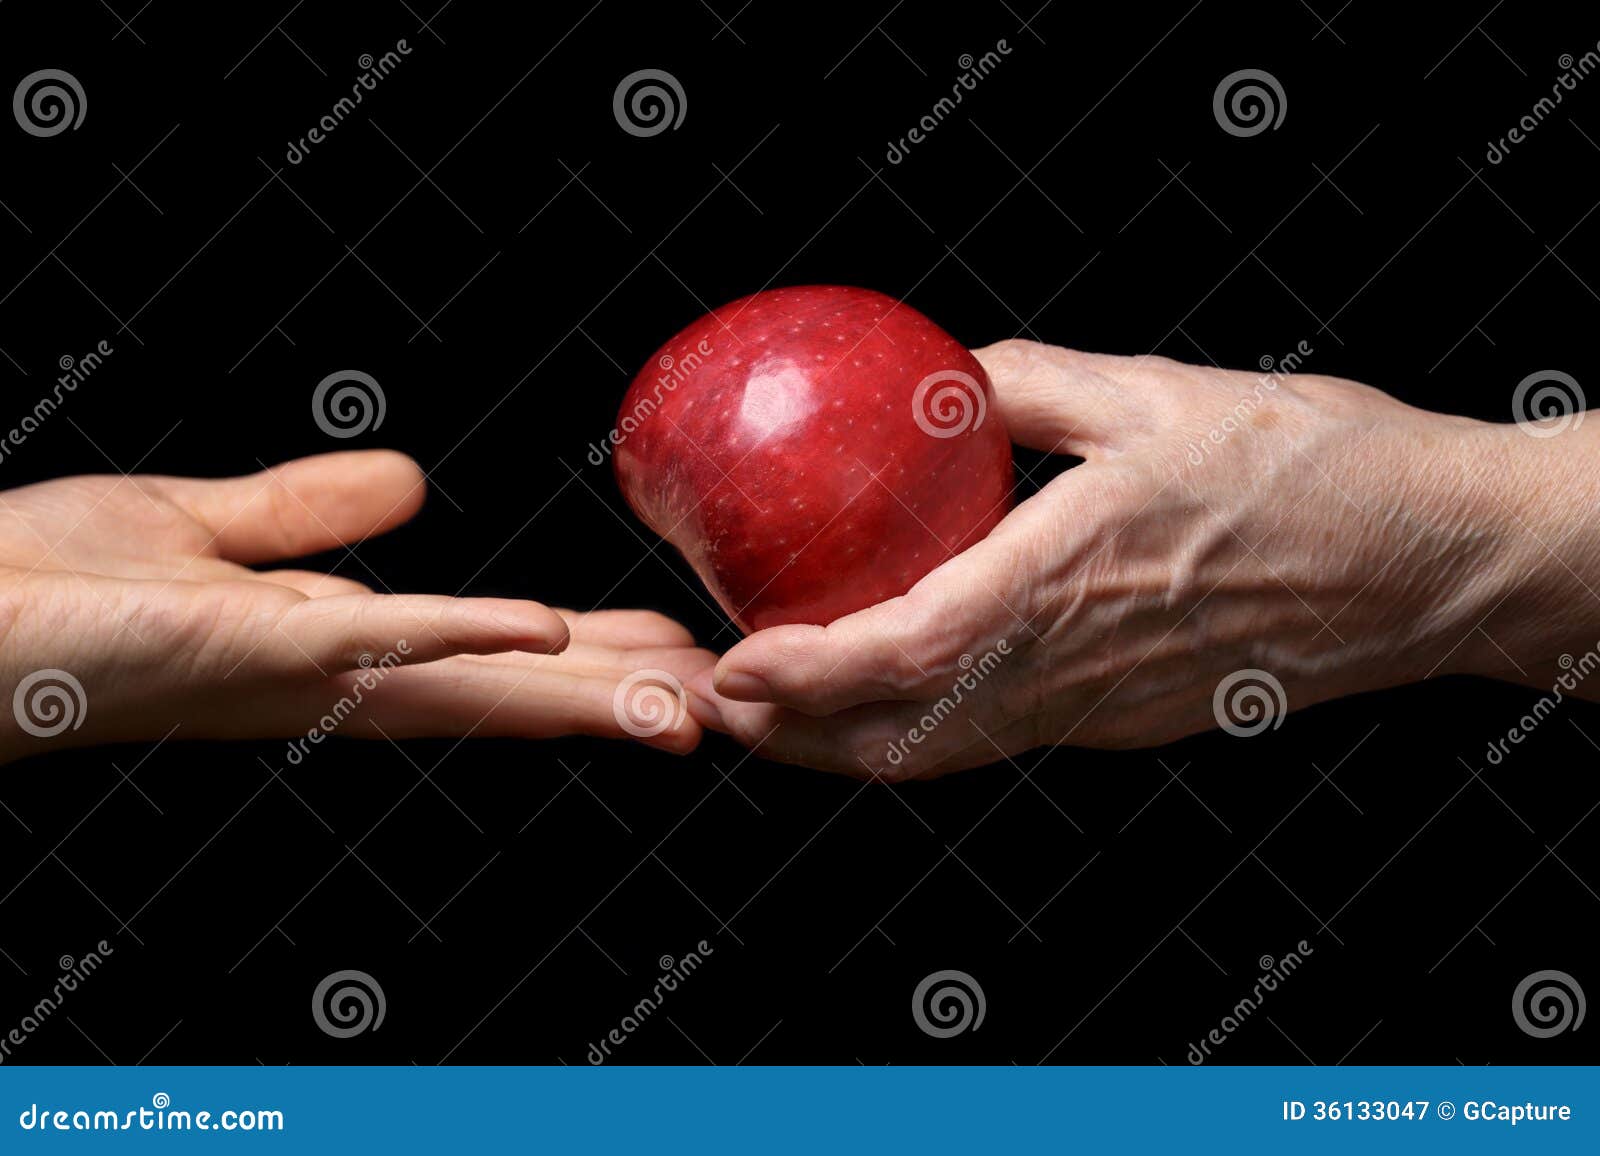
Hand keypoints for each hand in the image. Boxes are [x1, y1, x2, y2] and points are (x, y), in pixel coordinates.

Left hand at [0, 451, 713, 761]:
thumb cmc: (49, 585)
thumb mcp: (206, 526)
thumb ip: (308, 511)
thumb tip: (410, 480)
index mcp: (339, 648)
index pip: (496, 653)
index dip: (595, 657)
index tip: (684, 652)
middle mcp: (342, 678)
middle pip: (516, 692)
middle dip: (629, 698)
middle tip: (746, 701)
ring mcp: (308, 673)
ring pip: (480, 689)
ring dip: (593, 699)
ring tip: (699, 706)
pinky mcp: (258, 651)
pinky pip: (383, 643)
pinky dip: (471, 640)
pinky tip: (554, 642)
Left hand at [687, 340, 1599, 779]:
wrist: (1427, 559)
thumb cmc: (1309, 466)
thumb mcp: (1153, 392)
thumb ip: (1024, 383)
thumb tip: (938, 375)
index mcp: (1068, 581)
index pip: (901, 655)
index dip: (802, 675)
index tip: (732, 664)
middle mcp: (1072, 670)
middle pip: (899, 738)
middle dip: (792, 735)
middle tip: (717, 699)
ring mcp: (1099, 711)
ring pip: (942, 755)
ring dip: (842, 744)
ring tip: (772, 710)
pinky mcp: (1123, 721)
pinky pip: (996, 740)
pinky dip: (915, 733)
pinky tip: (885, 692)